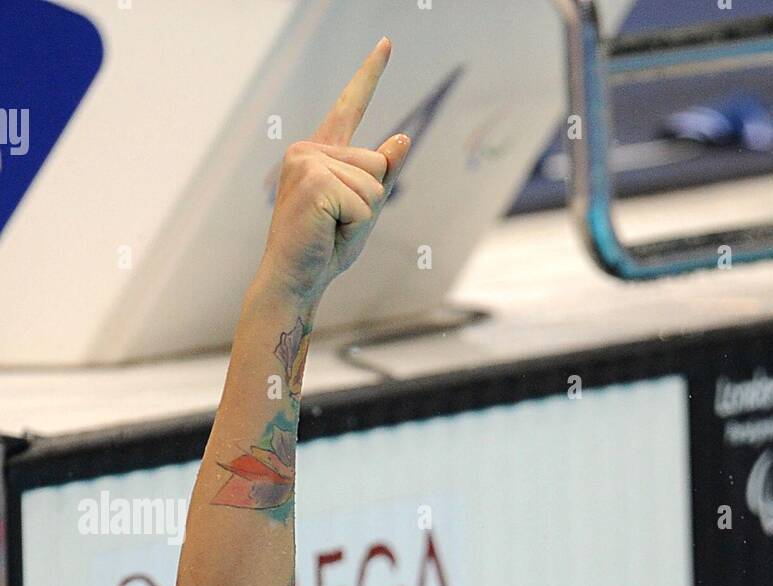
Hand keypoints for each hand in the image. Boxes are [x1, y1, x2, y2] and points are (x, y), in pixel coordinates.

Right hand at [256, 36, 409, 304]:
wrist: (295, 280)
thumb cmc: (324, 249)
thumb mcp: (363, 210)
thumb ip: (382, 176)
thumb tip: (402, 136)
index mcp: (320, 153)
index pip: (350, 106)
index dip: (370, 74)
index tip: (387, 43)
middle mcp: (309, 149)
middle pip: (377, 161)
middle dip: (370, 201)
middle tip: (337, 225)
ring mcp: (308, 161)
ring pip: (374, 181)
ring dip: (363, 215)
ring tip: (330, 229)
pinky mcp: (314, 180)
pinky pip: (365, 200)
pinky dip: (356, 225)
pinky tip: (328, 231)